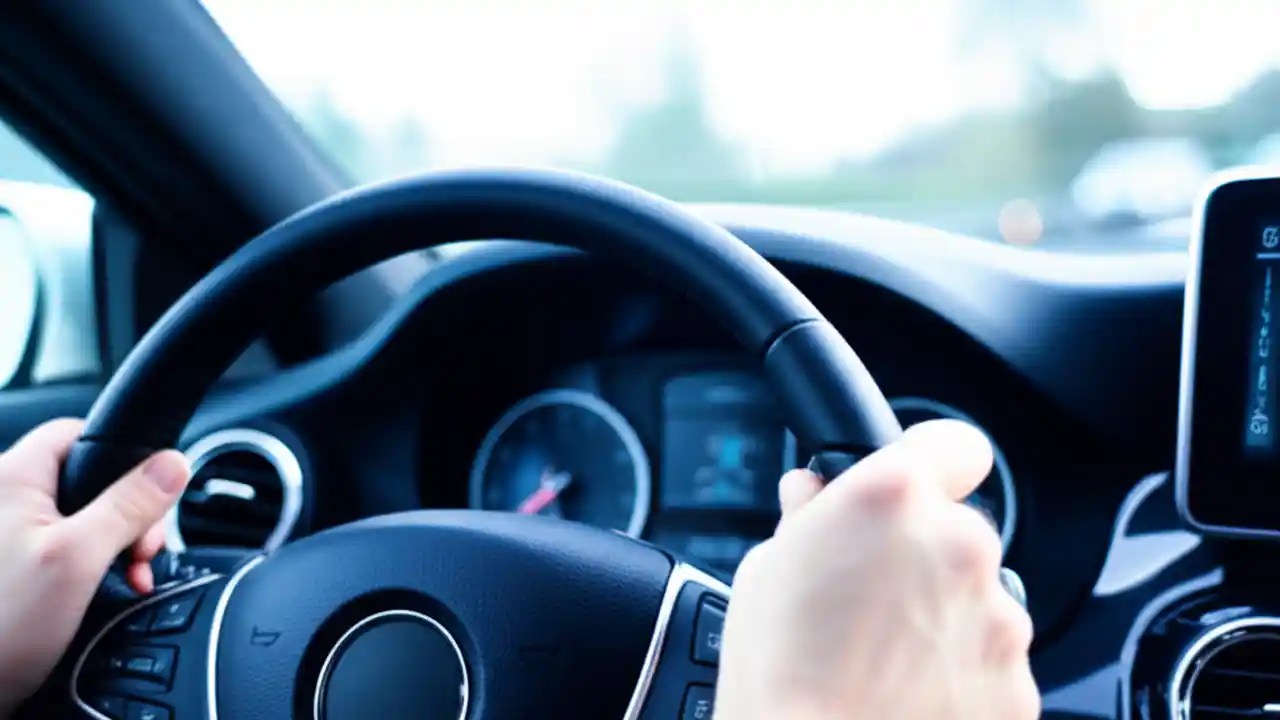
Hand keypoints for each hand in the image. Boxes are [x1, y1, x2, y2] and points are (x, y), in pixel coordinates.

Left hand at [0, 419, 189, 716]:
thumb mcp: (78, 559)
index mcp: (12, 477)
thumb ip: (129, 505)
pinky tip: (103, 592)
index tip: (150, 498)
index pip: (80, 433)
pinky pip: (66, 550)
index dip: (125, 460)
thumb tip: (173, 463)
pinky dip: (92, 568)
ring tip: (125, 578)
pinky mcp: (14, 571)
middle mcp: (5, 500)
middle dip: (128, 516)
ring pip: (82, 518)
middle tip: (137, 552)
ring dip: (115, 546)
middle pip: (89, 478)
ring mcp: (8, 537)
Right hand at [716, 419, 1037, 719]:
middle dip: (923, 555)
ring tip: (883, 658)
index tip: (911, 489)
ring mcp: (998, 620)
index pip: (953, 443)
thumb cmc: (780, 677)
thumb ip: (808, 518)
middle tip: (869, 597)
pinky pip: (990, 661)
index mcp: (894, 499)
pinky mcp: (1018, 685)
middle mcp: (959, 547)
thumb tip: (813, 498)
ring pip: (977, 598)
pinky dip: (959, 673)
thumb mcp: (766, 570)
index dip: (930, 464)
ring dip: (942, 616)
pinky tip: (906, 694)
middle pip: (959, 530)